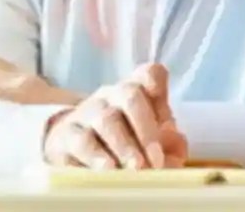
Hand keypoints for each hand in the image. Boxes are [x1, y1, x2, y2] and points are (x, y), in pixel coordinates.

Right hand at [42, 63, 184, 169]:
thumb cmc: (123, 145)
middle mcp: (110, 96)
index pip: (151, 74)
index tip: (168, 125)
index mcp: (136, 92)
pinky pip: (81, 141)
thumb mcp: (151, 144)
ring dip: (125, 147)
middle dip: (146, 130)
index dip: (161, 92)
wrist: (72, 151)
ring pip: (106, 120)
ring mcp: (86, 113)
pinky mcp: (66, 135)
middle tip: (156, 161)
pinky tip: (109, 171)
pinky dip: (97, 157)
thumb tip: (177, 143)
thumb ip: (171, 144)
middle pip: (130, 95)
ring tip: (136, 170)